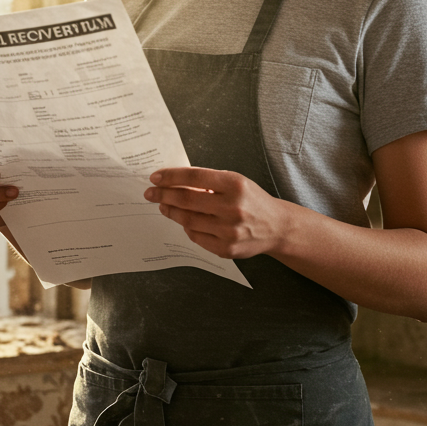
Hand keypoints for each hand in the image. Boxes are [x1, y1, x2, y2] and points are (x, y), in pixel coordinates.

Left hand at [144, 167, 283, 258]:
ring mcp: (230, 230)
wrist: (276, 226)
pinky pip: (196, 237)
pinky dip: (186, 227)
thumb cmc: (252, 200)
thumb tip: (173, 182)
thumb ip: (208, 182)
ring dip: (171, 212)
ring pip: (188, 220)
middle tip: (150, 193)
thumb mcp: (235, 182)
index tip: (155, 177)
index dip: (171, 177)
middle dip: (163, 195)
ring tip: (163, 206)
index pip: (194, 178)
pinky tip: (183, 221)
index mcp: (235, 184)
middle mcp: (233, 207)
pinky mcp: (227, 249)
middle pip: (186, 200)